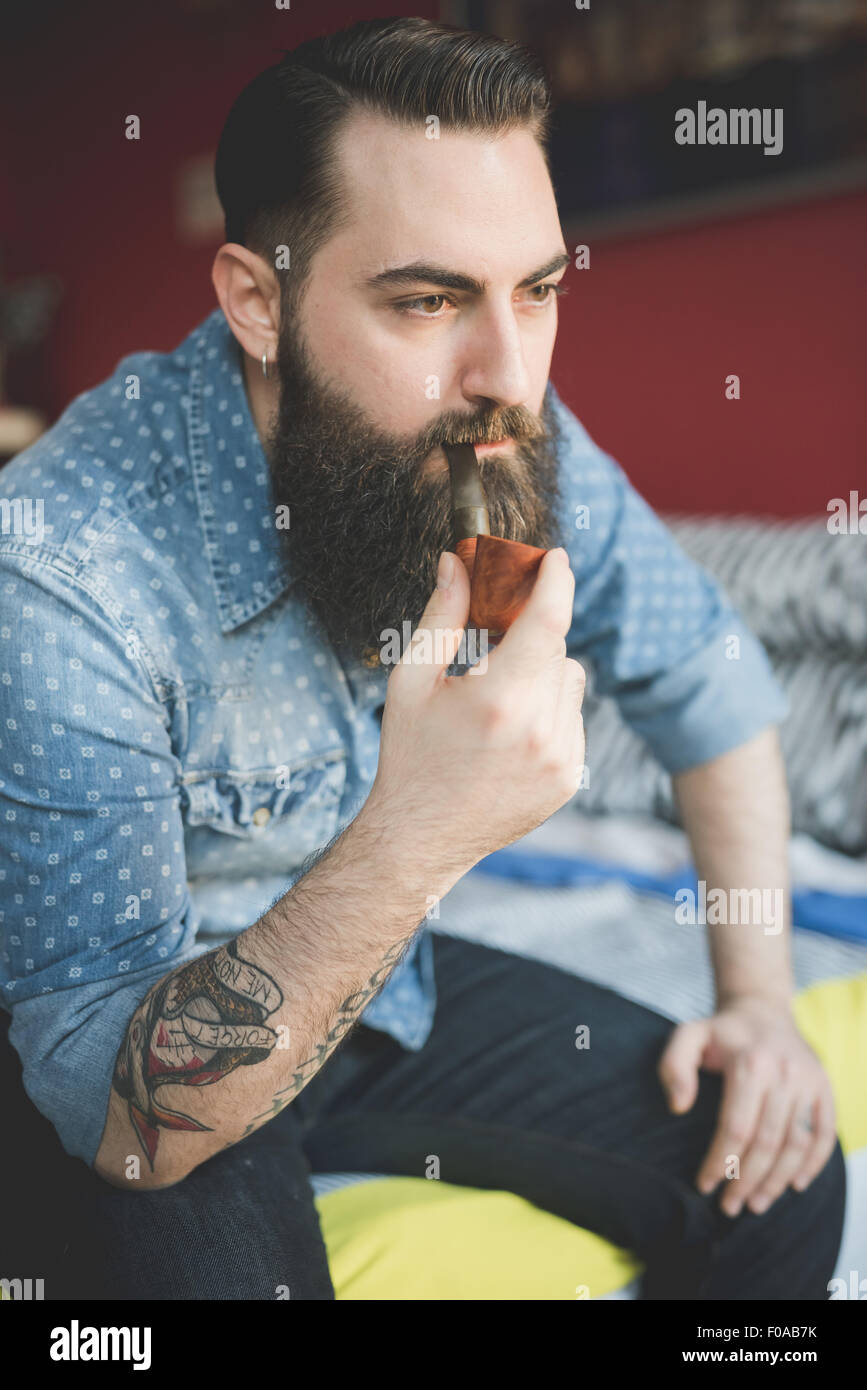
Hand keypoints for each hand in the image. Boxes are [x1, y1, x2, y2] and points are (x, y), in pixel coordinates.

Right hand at [367, 547, 585, 871]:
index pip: (548, 621)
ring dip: (542, 675)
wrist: (420, 836)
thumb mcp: (411, 681)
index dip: (556, 581)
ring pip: (571, 682)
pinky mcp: (569, 779)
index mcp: (498, 699)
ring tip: (497, 704)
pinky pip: (573, 718)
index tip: (555, 558)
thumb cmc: (410, 754)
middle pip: (557, 649)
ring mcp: (560, 758)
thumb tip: (456, 560)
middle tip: (492, 647)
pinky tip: (510, 735)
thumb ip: (442, 616)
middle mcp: (539, 729)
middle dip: (529, 638)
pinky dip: (549, 712)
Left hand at [657, 995, 835, 1216]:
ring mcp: (809, 1081)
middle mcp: (785, 1073)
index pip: (736, 1127)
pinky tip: (794, 1184)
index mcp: (750, 1062)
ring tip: (756, 1203)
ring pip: (798, 1143)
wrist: (763, 1009)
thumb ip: (674, 1066)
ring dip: (778, 1180)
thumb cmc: (720, 1032)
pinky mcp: (824, 1088)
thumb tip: (679, 1107)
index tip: (705, 1185)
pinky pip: (825, 1134)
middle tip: (730, 1206)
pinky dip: (813, 1164)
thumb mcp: (687, 1035)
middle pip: (768, 1142)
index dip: (720, 1161)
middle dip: (747, 1180)